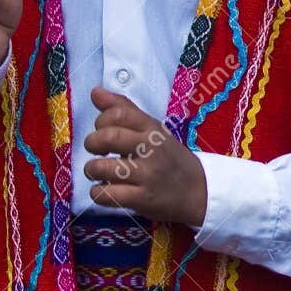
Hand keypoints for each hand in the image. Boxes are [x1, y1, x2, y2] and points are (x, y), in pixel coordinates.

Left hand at [82, 88, 206, 226]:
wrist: (198, 190)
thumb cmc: (169, 157)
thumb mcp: (153, 130)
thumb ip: (124, 110)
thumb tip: (95, 91)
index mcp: (153, 130)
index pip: (118, 114)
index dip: (101, 120)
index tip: (103, 129)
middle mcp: (151, 149)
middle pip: (107, 138)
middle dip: (92, 143)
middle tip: (97, 150)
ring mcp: (147, 175)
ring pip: (102, 168)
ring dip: (93, 170)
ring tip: (100, 172)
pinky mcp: (142, 199)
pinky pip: (106, 194)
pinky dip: (99, 193)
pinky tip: (107, 190)